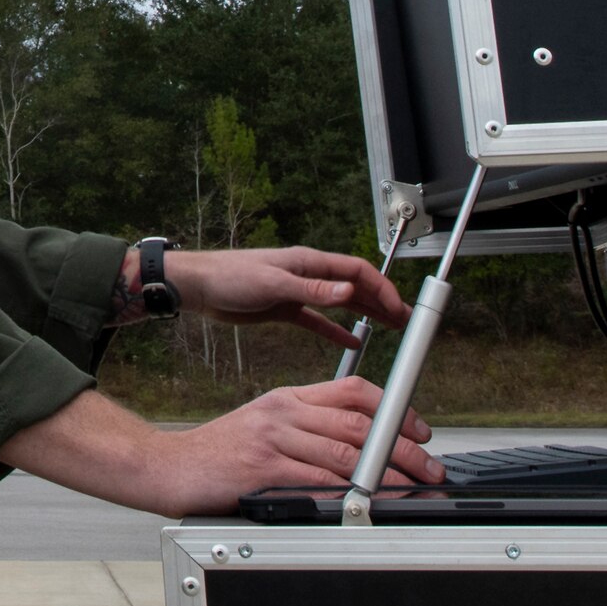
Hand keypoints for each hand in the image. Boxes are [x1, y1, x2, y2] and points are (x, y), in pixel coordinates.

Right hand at [146, 377, 445, 515]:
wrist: (171, 466)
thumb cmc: (219, 452)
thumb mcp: (264, 424)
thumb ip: (307, 428)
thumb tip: (360, 446)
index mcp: (287, 398)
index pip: (352, 390)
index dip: (394, 408)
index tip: (420, 429)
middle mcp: (282, 412)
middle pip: (359, 423)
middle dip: (405, 446)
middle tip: (430, 465)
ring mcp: (272, 439)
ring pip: (346, 452)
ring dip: (389, 473)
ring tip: (414, 486)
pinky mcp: (263, 468)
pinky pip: (319, 480)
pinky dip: (352, 491)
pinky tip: (371, 500)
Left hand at [166, 246, 410, 346]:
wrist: (200, 287)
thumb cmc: (230, 276)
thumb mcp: (273, 284)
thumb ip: (311, 289)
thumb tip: (349, 292)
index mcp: (308, 262)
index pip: (357, 272)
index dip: (382, 289)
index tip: (399, 309)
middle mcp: (307, 275)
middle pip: (355, 287)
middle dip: (383, 301)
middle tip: (406, 321)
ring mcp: (298, 292)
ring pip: (341, 304)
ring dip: (367, 315)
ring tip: (391, 329)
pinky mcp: (285, 309)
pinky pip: (318, 321)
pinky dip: (337, 331)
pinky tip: (352, 342)